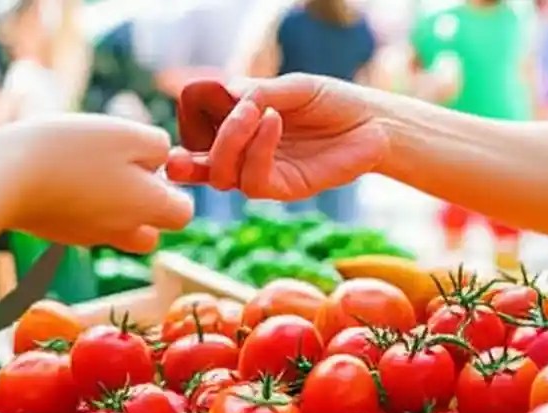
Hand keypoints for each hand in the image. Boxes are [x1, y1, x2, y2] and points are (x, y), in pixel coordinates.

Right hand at [0, 115, 192, 254]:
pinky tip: (58, 173)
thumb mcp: (127, 134)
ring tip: (86, 165)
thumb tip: (161, 160)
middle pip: (153, 228)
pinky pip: (83, 220)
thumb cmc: (71, 151)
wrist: (4, 179)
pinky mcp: (59, 232)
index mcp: (148, 209)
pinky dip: (80, 201)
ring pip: (118, 226)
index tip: (150, 159)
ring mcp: (89, 236)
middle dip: (145, 201)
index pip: (183, 212)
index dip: (173, 185)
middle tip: (118, 164)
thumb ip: (157, 146)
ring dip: (113, 202)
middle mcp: (124, 231)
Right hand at [166, 74, 389, 201]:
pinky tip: (273, 121)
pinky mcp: (286, 189)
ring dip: (232, 141)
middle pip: (206, 168)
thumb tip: (223, 95)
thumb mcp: (290, 88)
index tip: (175, 137)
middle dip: (198, 153)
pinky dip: (257, 148)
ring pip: (225, 177)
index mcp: (241, 133)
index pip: (201, 145)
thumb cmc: (330, 101)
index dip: (184, 145)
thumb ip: (255, 92)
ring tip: (255, 111)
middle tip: (221, 122)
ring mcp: (265, 175)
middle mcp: (248, 157)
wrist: (372, 121)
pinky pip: (256, 180)